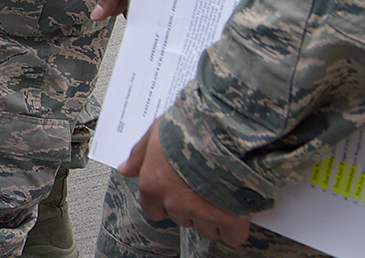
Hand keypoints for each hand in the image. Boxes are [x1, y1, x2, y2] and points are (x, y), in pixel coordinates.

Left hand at [121, 123, 250, 246]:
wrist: (225, 131)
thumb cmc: (190, 127)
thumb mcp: (157, 133)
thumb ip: (140, 155)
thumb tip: (125, 170)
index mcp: (153, 185)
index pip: (153, 210)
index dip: (167, 202)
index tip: (178, 192)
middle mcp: (174, 203)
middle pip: (182, 219)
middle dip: (192, 207)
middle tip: (204, 187)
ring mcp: (202, 213)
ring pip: (207, 229)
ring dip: (214, 217)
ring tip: (223, 195)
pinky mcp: (231, 219)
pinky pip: (232, 237)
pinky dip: (236, 228)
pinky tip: (239, 212)